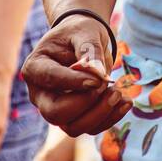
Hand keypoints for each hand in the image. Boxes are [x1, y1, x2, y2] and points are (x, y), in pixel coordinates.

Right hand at [20, 13, 129, 136]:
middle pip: (55, 114)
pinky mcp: (73, 117)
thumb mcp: (85, 32)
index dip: (76, 82)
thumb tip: (97, 74)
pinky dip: (110, 118)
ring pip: (73, 127)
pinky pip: (90, 128)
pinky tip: (126, 102)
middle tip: (109, 86)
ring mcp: (55, 108)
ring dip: (100, 114)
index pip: (51, 80)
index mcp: (36, 68)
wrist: (84, 39)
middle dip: (87, 104)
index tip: (100, 78)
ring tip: (119, 93)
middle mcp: (40, 94)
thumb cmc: (80, 32)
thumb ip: (89, 51)